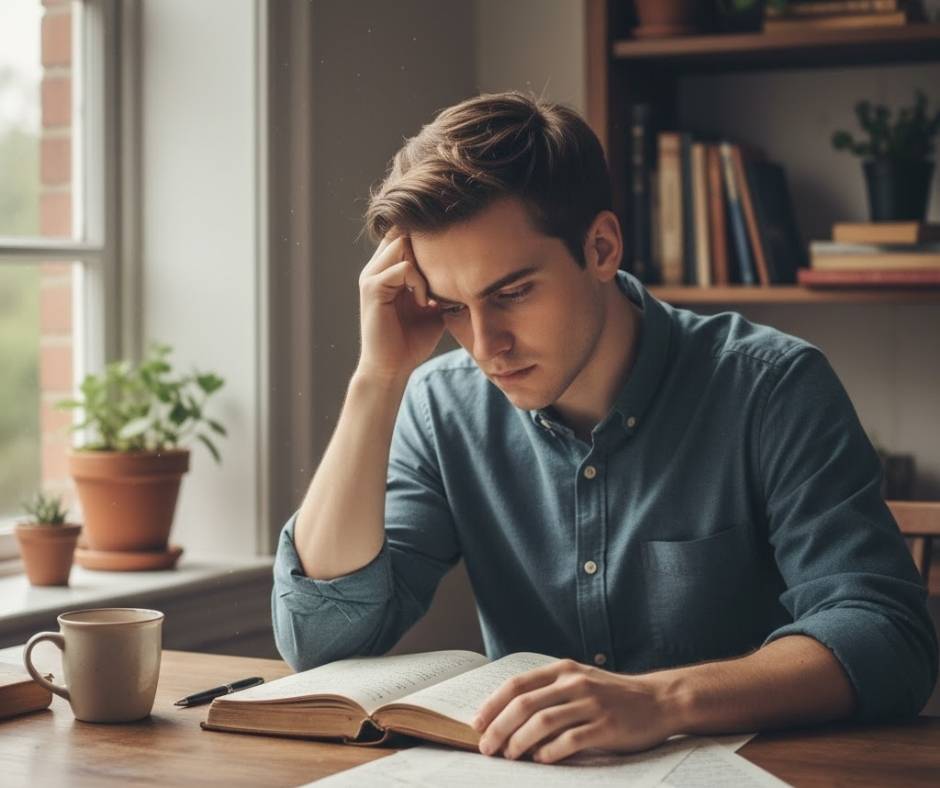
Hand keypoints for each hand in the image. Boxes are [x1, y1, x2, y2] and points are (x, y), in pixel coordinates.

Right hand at [356, 229, 444, 381]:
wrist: (392, 368)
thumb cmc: (412, 342)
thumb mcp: (433, 307)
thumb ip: (440, 285)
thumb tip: (467, 268)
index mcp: (388, 270)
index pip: (405, 234)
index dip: (428, 240)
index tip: (451, 259)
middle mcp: (376, 268)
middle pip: (404, 231)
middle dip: (429, 249)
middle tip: (443, 276)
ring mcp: (372, 276)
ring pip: (402, 243)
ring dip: (424, 264)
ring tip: (431, 293)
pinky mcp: (372, 288)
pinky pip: (402, 268)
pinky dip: (419, 283)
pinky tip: (424, 303)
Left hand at [471, 659, 679, 764]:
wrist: (659, 700)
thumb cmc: (612, 695)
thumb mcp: (579, 681)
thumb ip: (549, 692)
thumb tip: (507, 718)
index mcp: (563, 670)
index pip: (517, 685)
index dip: (493, 705)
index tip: (477, 724)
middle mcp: (574, 683)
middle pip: (524, 704)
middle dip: (498, 727)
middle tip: (486, 747)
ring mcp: (591, 704)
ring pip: (542, 722)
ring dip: (519, 742)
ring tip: (509, 756)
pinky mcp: (606, 726)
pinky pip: (569, 740)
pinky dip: (549, 752)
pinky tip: (540, 760)